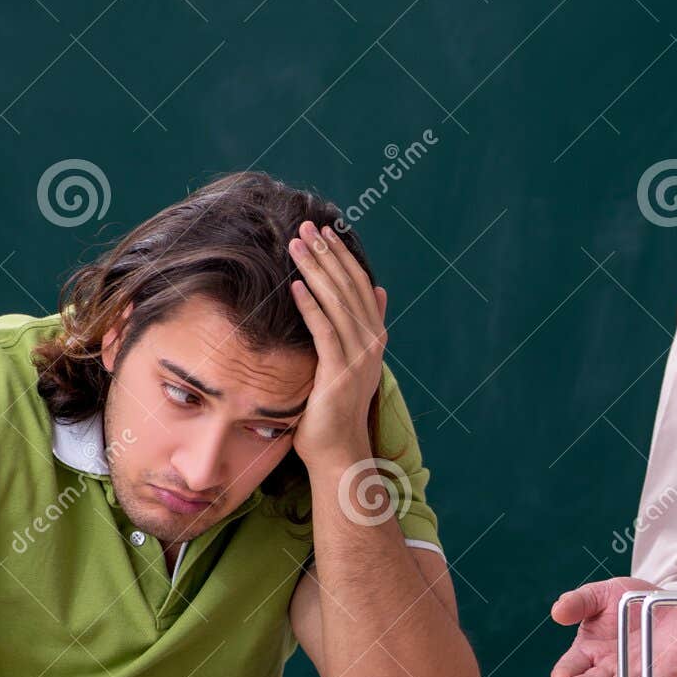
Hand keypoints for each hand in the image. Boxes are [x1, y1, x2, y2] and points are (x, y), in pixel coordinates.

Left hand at [287, 220, 387, 468]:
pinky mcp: (338, 371)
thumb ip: (366, 325)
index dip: (343, 257)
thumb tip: (380, 291)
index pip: (360, 286)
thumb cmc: (336, 409)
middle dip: (327, 254)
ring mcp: (357, 357)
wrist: (339, 450)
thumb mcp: (354, 360)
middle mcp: (370, 342)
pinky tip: (296, 285)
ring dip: (316, 270)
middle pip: (349, 287)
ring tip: (297, 245)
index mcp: (374, 336)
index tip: (325, 232)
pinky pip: (324, 331)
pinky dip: (311, 306)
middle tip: (307, 227)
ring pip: (337, 302)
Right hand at [549, 577, 676, 676]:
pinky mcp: (661, 675)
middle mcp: (609, 668)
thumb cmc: (630, 601)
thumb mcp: (602, 594)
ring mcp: (634, 674)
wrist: (668, 601)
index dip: (565, 672)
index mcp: (589, 650)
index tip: (561, 675)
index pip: (571, 667)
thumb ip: (579, 602)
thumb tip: (556, 611)